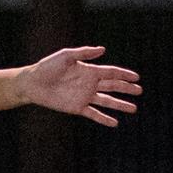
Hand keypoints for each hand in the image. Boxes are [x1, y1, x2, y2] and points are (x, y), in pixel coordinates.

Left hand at [16, 46, 141, 127]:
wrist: (33, 83)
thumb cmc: (47, 67)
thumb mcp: (66, 56)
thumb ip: (84, 52)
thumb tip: (103, 49)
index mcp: (89, 70)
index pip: (111, 72)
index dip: (124, 74)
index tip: (137, 77)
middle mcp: (89, 84)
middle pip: (113, 86)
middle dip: (126, 88)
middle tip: (140, 91)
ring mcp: (84, 96)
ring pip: (107, 101)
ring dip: (120, 105)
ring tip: (134, 108)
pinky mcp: (77, 107)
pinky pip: (93, 114)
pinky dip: (104, 119)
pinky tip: (115, 123)